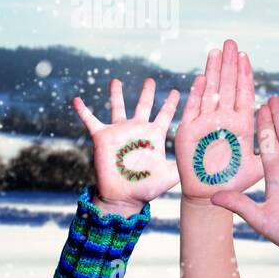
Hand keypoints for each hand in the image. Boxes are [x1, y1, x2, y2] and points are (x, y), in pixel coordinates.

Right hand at [73, 78, 180, 215]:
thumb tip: (201, 158)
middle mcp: (138, 130)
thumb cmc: (148, 187)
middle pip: (143, 105)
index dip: (170, 103)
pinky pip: (90, 120)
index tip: (177, 90)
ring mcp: (120, 132)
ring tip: (115, 80)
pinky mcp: (102, 137)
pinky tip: (76, 99)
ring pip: (118, 107)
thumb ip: (184, 163)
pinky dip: (83, 110)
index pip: (165, 114)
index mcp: (155, 136)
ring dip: (116, 94)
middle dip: (147, 93)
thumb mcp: (171, 175)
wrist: (124, 197)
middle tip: (151, 80)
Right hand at [173, 40, 263, 202]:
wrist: (210, 195)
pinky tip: (201, 78)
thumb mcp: (258, 166)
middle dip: (229, 65)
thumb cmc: (235, 180)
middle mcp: (223, 119)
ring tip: (216, 52)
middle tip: (232, 43)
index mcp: (240, 124)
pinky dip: (196, 94)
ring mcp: (205, 123)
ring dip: (213, 72)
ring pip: (210, 92)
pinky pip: (193, 109)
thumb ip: (269, 152)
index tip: (246, 56)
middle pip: (227, 87)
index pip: (243, 93)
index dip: (244, 75)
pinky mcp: (188, 131)